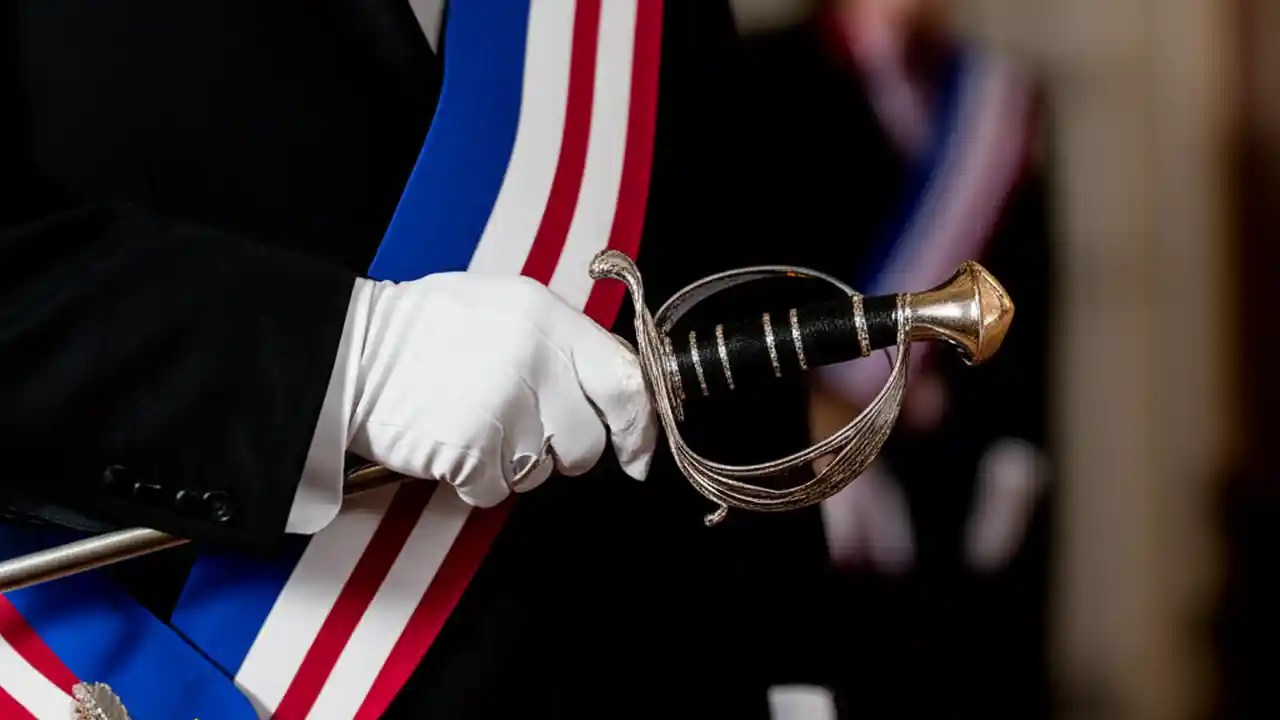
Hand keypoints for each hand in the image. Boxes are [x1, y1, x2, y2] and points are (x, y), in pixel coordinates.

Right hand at [345, 273, 656, 506]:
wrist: (349, 352)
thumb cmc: (425, 332)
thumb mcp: (505, 308)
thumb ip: (561, 342)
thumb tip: (611, 387)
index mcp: (548, 317)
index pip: (624, 379)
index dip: (638, 426)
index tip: (638, 452)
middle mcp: (535, 358)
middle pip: (587, 440)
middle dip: (563, 451)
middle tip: (522, 430)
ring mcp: (505, 405)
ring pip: (541, 470)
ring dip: (513, 463)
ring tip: (474, 424)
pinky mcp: (472, 448)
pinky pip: (496, 491)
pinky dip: (474, 481)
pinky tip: (451, 444)